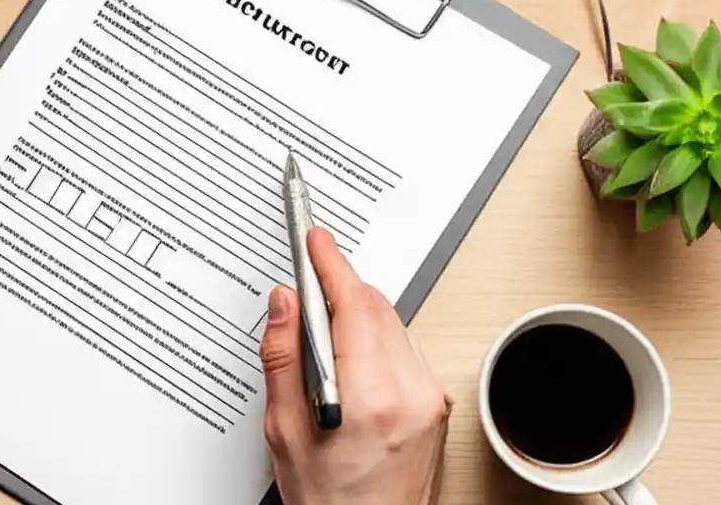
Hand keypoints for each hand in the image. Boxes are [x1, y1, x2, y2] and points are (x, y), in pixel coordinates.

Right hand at [262, 229, 448, 504]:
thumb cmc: (328, 501)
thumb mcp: (284, 431)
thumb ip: (283, 359)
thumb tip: (285, 304)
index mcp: (373, 398)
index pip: (355, 305)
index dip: (331, 266)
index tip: (316, 242)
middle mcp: (413, 394)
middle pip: (377, 308)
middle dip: (340, 290)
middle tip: (304, 289)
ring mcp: (431, 399)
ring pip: (393, 324)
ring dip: (357, 315)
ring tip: (320, 336)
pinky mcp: (437, 405)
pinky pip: (406, 349)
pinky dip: (376, 339)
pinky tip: (349, 359)